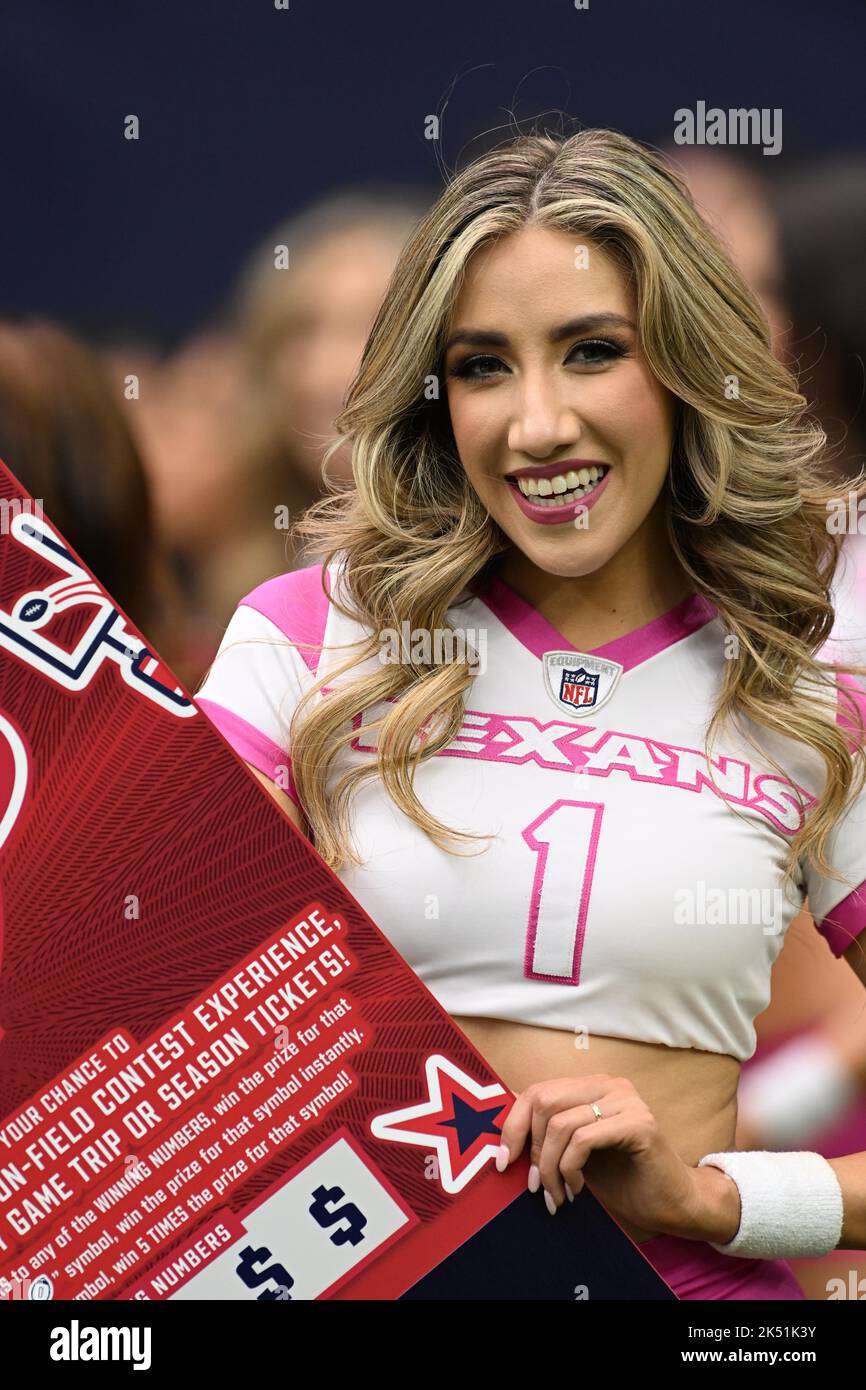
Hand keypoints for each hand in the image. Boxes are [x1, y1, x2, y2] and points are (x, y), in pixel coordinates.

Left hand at [496, 1073, 726, 1239]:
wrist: (673, 1204)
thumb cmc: (623, 1180)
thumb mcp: (576, 1154)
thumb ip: (549, 1137)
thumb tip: (503, 1141)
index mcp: (592, 1086)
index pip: (537, 1091)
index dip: (513, 1126)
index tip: (503, 1162)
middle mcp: (610, 1085)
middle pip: (544, 1101)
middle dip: (530, 1148)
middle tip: (534, 1185)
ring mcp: (627, 1101)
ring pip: (560, 1124)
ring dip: (549, 1167)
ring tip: (557, 1195)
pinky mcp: (639, 1124)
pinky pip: (583, 1139)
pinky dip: (570, 1168)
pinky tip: (578, 1188)